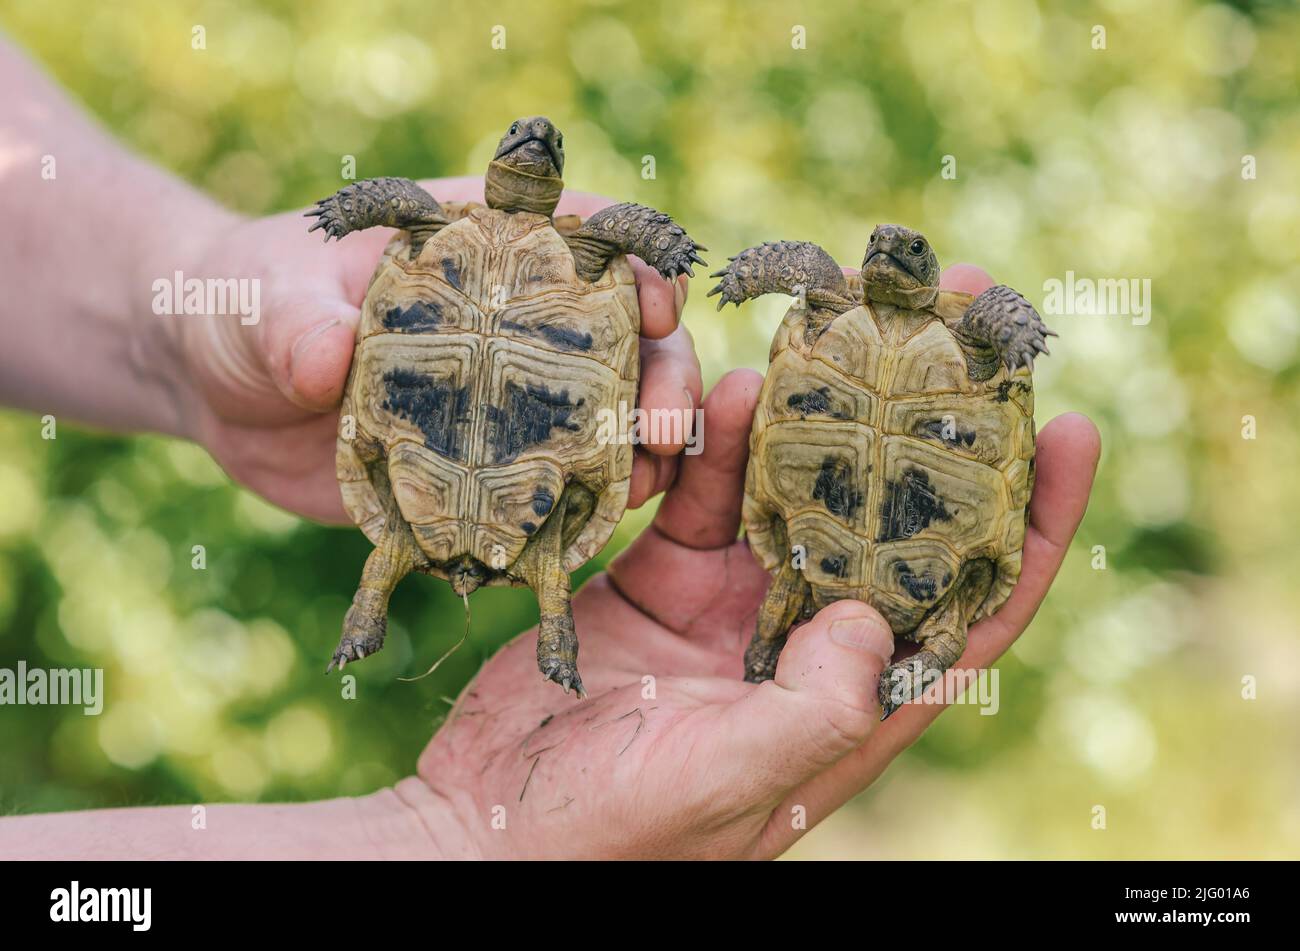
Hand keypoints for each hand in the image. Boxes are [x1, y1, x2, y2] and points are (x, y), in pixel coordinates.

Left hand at [178, 177, 700, 521]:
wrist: (220, 385)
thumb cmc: (246, 302)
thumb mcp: (265, 298)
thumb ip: (296, 323)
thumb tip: (329, 361)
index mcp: (478, 247)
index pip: (583, 236)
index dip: (637, 263)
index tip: (659, 305)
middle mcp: (512, 318)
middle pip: (621, 333)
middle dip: (663, 373)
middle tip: (668, 426)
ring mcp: (505, 394)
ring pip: (605, 411)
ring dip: (643, 445)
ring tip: (653, 482)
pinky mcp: (484, 462)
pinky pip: (551, 479)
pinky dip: (586, 500)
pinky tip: (603, 523)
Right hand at [406, 266, 1100, 857]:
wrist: (488, 827)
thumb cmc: (613, 836)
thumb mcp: (722, 784)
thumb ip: (810, 714)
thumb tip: (874, 620)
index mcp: (851, 704)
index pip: (971, 606)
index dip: (1028, 521)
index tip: (1067, 428)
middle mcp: (807, 643)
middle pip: (896, 524)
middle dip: (931, 429)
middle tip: (957, 325)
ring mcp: (736, 607)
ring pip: (798, 491)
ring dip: (822, 416)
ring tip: (846, 329)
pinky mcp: (663, 579)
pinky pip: (705, 495)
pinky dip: (716, 444)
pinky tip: (729, 390)